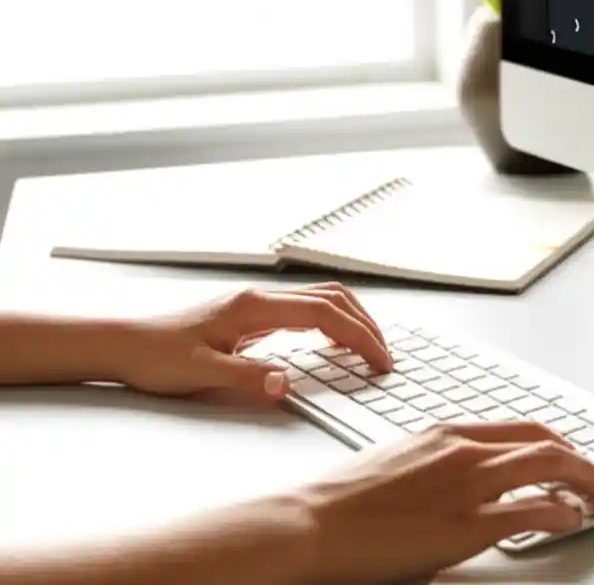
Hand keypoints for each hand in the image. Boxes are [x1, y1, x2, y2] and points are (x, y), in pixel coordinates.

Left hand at [114, 282, 391, 402]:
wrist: (123, 342)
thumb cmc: (155, 356)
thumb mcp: (201, 374)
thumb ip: (248, 377)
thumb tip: (287, 383)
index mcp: (254, 308)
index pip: (325, 314)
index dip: (360, 337)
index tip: (380, 361)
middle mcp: (259, 297)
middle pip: (334, 297)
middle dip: (367, 325)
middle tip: (385, 358)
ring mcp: (256, 301)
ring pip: (322, 296)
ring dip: (353, 318)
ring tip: (369, 349)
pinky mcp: (252, 312)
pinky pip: (306, 306)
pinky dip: (333, 320)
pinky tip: (334, 343)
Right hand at [292, 421, 593, 583]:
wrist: (312, 522)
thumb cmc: (342, 500)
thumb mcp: (397, 464)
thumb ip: (435, 464)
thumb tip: (456, 479)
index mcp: (446, 433)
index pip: (519, 428)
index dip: (554, 441)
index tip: (570, 453)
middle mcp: (465, 450)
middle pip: (545, 441)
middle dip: (581, 458)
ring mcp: (470, 484)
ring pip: (551, 467)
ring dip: (585, 480)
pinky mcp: (469, 524)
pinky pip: (535, 510)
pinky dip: (564, 512)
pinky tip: (573, 519)